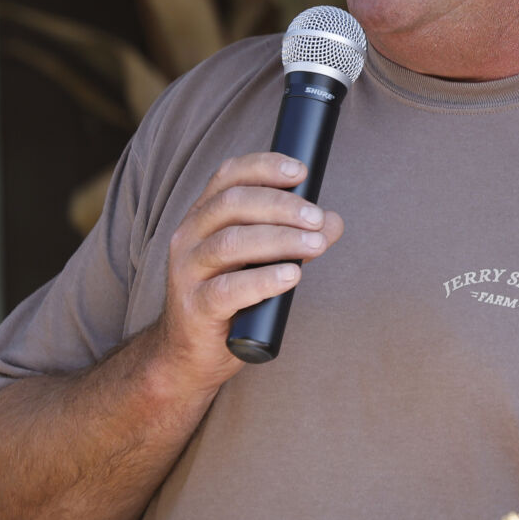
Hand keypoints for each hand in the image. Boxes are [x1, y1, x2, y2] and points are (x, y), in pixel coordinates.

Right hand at [149, 152, 345, 390]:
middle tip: (317, 219)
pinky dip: (263, 280)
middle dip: (282, 206)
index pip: (229, 176)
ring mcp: (187, 272)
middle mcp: (189, 236)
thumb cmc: (231, 298)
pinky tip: (290, 276)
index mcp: (203, 215)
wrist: (192, 353)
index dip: (264, 166)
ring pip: (232, 243)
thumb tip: (331, 221)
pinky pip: (227, 289)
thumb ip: (295, 237)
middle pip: (234, 204)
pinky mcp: (194, 307)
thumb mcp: (262, 260)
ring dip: (280, 239)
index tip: (301, 171)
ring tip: (315, 246)